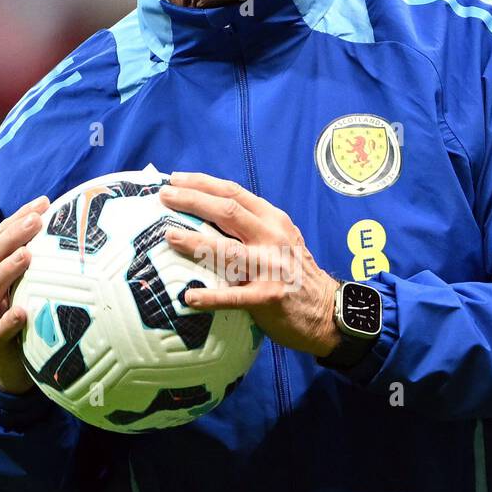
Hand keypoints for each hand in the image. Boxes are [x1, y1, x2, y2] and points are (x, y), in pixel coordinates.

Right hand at [0, 195, 50, 393]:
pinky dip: (9, 321)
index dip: (17, 219)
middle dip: (11, 237)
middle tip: (36, 222)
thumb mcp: (29, 291)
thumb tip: (77, 238)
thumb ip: (43, 268)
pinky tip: (24, 313)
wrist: (6, 370)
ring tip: (27, 256)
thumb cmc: (23, 322)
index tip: (43, 202)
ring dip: (7, 271)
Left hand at [159, 172, 340, 356]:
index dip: (202, 184)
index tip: (175, 179)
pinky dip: (210, 297)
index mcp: (273, 221)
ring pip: (227, 250)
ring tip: (169, 237)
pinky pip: (234, 297)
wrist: (328, 311)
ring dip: (195, 241)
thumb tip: (205, 216)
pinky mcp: (269, 298)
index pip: (234, 193)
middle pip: (227, 212)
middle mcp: (273, 239)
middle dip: (192, 200)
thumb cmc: (295, 275)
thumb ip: (252, 228)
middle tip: (163, 197)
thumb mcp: (281, 240)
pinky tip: (189, 298)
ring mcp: (272, 268)